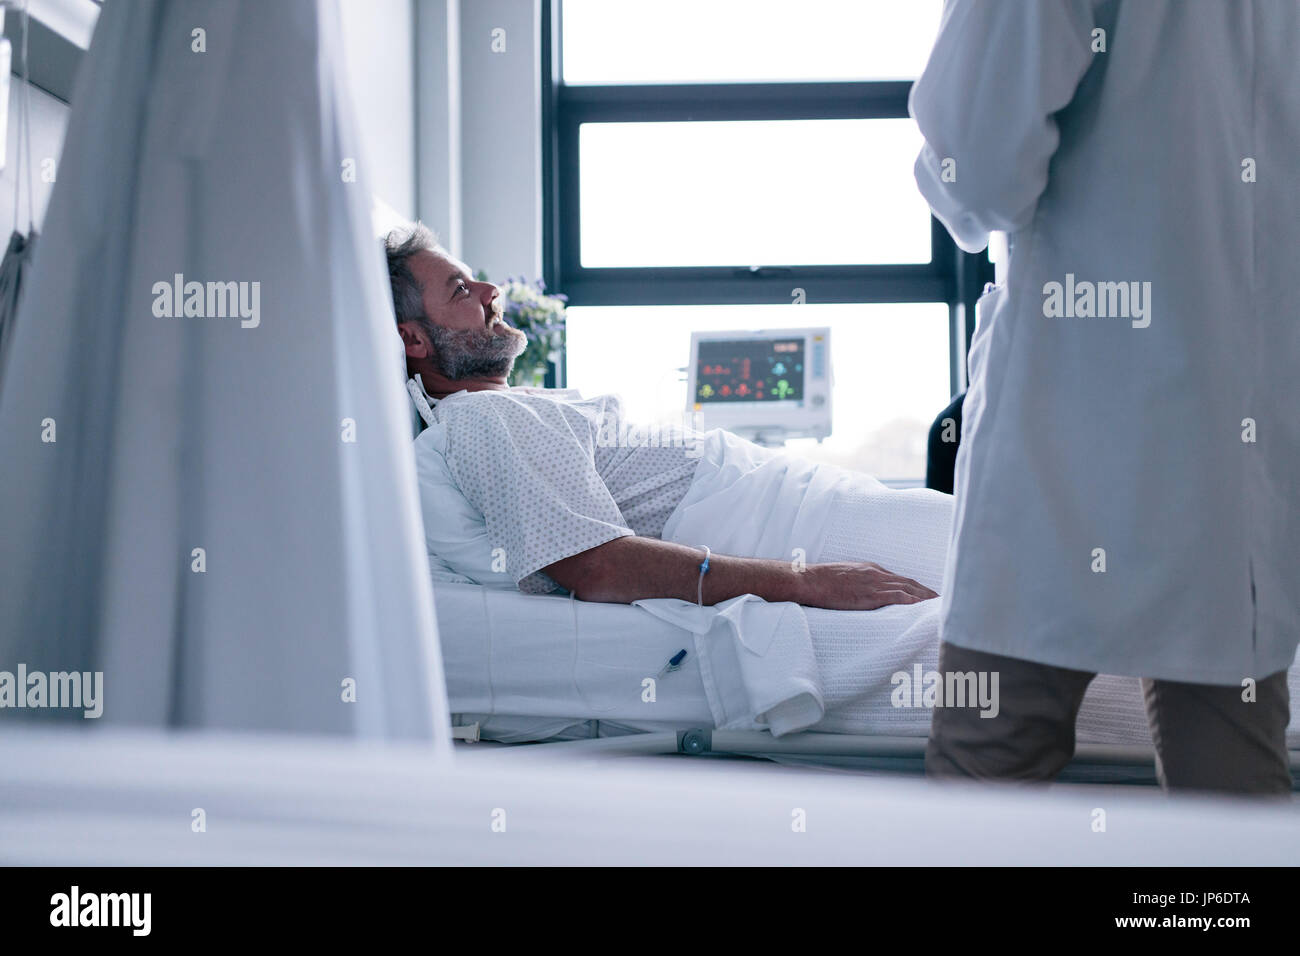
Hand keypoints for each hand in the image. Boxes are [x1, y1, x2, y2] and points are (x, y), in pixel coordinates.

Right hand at [796, 561, 937, 610]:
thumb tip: (862, 594)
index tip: (927, 593)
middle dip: (926, 591)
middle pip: (909, 582)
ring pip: (908, 589)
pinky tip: (923, 607)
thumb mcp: (843, 578)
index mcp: (870, 569)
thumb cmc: (821, 581)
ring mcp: (874, 583)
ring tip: (939, 605)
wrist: (809, 580)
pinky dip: (913, 601)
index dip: (915, 586)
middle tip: (941, 599)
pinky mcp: (870, 595)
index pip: (899, 578)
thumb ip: (857, 584)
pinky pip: (898, 597)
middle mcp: (876, 574)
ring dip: (925, 597)